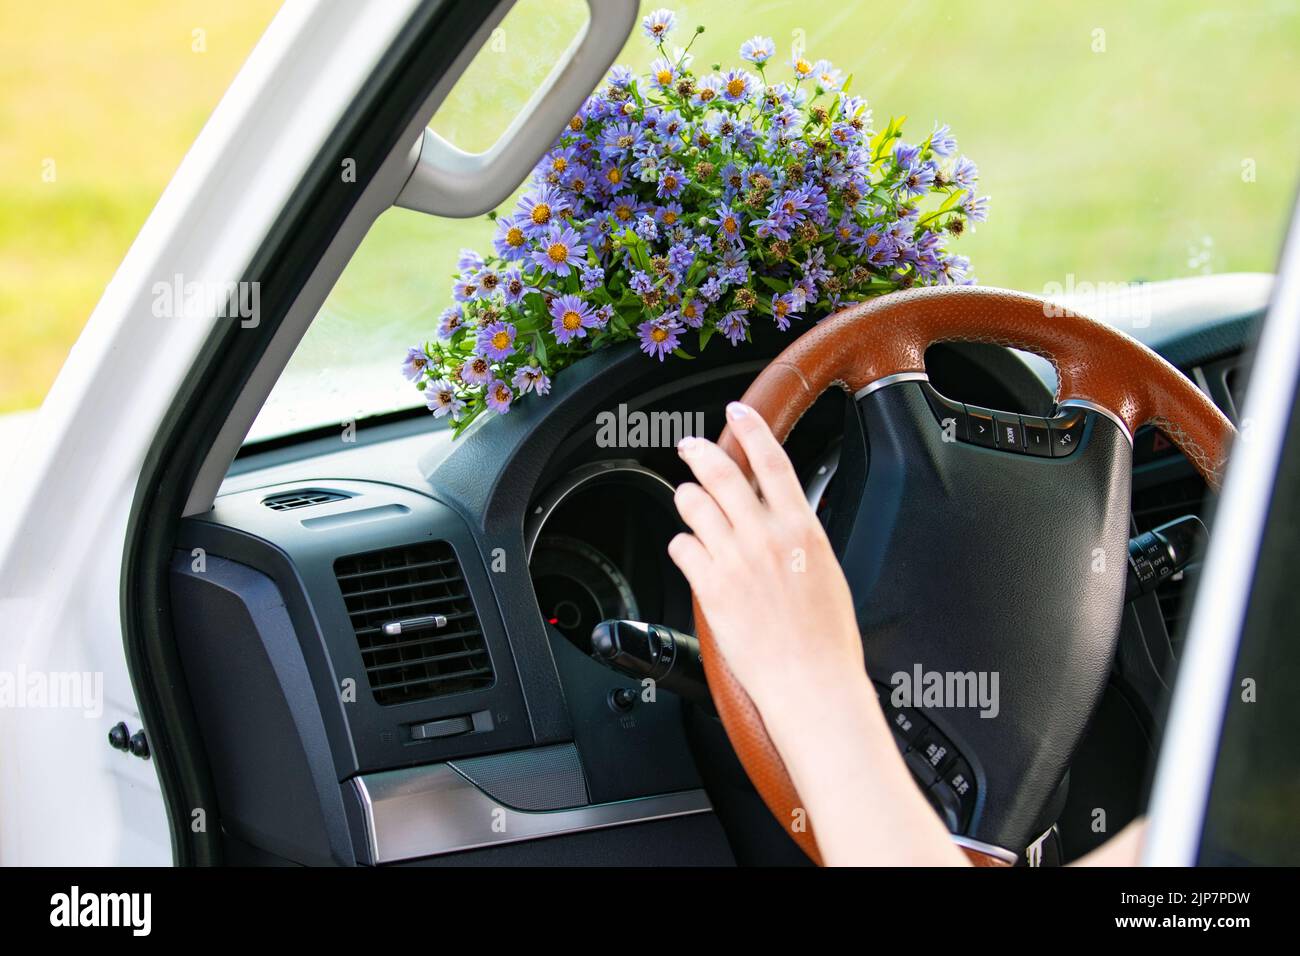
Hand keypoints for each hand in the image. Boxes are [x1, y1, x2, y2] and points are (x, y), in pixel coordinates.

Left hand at [670, 400, 965, 865]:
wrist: (811, 682)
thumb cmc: (826, 638)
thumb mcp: (826, 570)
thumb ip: (799, 538)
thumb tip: (782, 518)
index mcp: (802, 529)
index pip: (772, 461)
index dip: (752, 429)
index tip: (738, 411)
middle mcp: (765, 537)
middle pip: (721, 473)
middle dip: (699, 452)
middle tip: (690, 446)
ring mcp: (734, 559)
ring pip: (693, 505)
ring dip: (688, 501)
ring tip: (692, 508)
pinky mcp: (708, 586)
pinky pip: (681, 546)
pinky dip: (683, 546)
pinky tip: (693, 556)